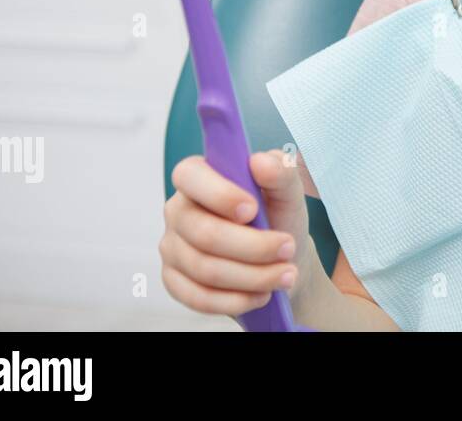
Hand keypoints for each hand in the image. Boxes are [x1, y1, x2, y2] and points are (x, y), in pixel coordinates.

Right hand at [160, 149, 312, 317]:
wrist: (281, 260)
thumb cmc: (279, 217)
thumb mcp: (289, 192)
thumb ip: (281, 171)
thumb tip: (260, 162)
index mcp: (200, 177)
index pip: (190, 176)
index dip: (219, 194)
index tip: (253, 209)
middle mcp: (179, 210)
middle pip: (204, 233)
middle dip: (253, 246)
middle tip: (288, 248)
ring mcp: (172, 248)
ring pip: (205, 269)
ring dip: (253, 276)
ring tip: (286, 274)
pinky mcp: (175, 282)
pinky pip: (198, 297)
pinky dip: (236, 299)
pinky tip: (263, 294)